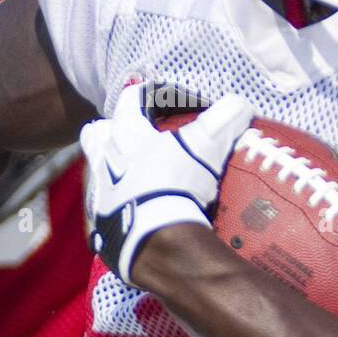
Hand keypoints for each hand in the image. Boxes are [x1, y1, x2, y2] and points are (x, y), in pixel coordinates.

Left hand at [79, 86, 252, 285]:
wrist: (155, 242)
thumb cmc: (176, 183)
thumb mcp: (207, 145)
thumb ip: (226, 118)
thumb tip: (241, 105)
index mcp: (125, 133)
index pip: (131, 99)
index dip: (151, 95)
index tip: (170, 102)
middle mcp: (102, 159)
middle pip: (98, 134)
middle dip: (116, 132)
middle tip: (140, 140)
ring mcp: (96, 194)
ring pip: (96, 172)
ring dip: (113, 170)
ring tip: (139, 179)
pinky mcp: (98, 225)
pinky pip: (103, 209)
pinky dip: (118, 207)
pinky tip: (138, 213)